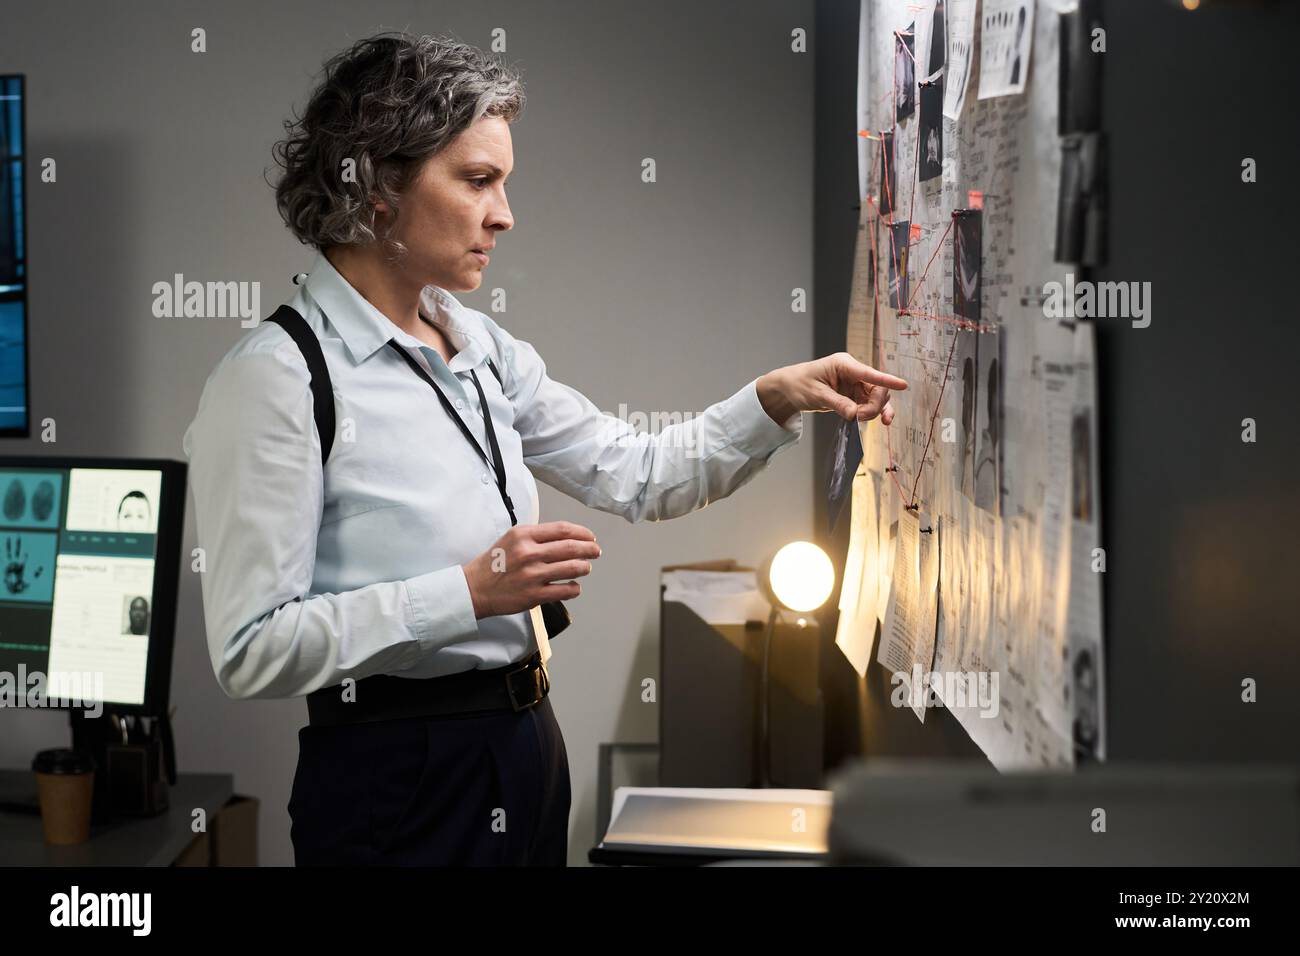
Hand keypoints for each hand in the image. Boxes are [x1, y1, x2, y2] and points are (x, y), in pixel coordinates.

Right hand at [461, 521, 601, 619]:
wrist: (474, 589)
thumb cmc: (495, 563)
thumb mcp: (511, 538)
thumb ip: (536, 536)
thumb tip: (566, 537)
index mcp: (524, 535)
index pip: (562, 529)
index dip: (582, 532)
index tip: (590, 537)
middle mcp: (529, 553)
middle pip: (571, 547)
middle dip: (590, 549)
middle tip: (596, 551)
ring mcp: (532, 575)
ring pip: (572, 568)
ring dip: (584, 567)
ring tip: (586, 567)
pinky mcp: (534, 595)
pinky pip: (565, 590)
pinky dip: (575, 588)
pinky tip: (574, 586)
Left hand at [757, 352, 907, 424]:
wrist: (789, 389)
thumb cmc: (799, 384)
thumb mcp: (817, 395)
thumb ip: (837, 404)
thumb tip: (855, 414)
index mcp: (844, 364)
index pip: (869, 373)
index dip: (887, 380)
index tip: (903, 385)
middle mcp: (853, 372)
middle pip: (877, 388)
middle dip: (874, 405)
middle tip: (860, 418)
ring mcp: (855, 384)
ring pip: (875, 398)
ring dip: (873, 411)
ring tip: (860, 420)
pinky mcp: (853, 395)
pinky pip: (868, 404)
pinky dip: (870, 414)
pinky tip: (873, 421)